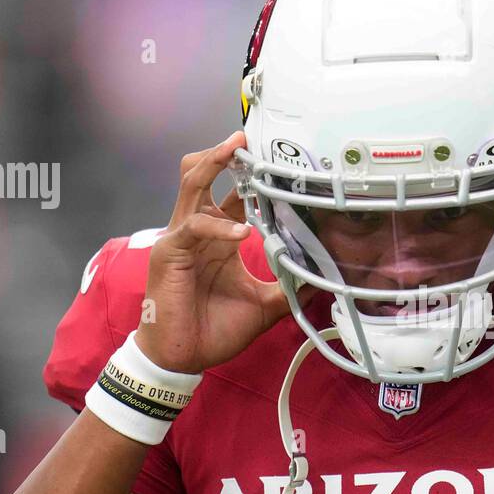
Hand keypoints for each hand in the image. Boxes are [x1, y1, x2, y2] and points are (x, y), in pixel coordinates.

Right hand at [135, 131, 303, 372]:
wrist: (182, 357)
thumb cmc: (214, 329)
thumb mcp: (264, 305)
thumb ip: (290, 287)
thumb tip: (323, 278)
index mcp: (220, 235)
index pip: (235, 192)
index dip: (254, 173)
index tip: (280, 158)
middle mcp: (200, 229)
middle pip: (205, 172)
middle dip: (225, 151)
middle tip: (250, 135)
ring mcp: (182, 237)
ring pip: (192, 184)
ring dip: (213, 163)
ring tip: (235, 149)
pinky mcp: (170, 252)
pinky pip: (193, 227)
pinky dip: (218, 226)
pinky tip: (241, 232)